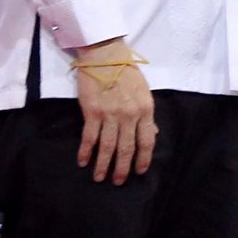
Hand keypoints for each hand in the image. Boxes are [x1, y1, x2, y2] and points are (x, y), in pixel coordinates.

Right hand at [72, 36, 154, 184]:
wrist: (105, 56)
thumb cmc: (127, 73)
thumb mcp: (145, 93)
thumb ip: (148, 116)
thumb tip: (154, 135)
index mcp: (146, 110)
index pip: (147, 141)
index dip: (143, 159)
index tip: (140, 171)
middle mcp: (130, 115)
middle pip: (127, 148)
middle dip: (123, 168)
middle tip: (119, 182)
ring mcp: (110, 114)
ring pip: (108, 146)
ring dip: (103, 165)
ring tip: (100, 177)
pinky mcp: (92, 112)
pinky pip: (89, 137)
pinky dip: (86, 151)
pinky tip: (83, 162)